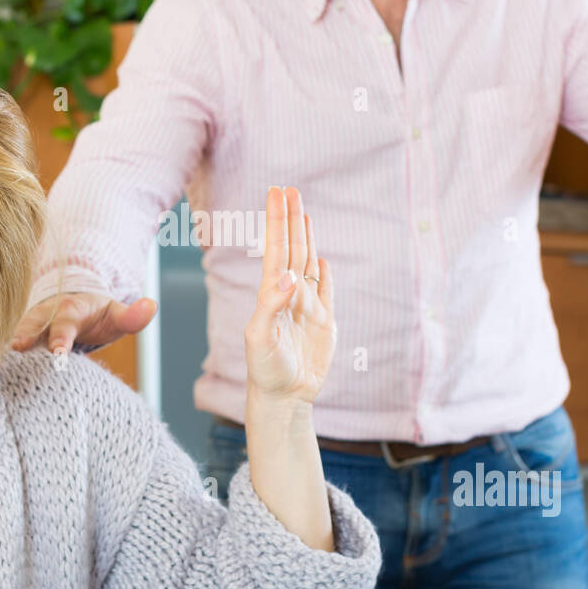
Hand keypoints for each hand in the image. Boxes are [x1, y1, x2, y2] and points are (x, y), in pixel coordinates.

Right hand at [9, 290, 156, 353]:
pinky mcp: (17, 335)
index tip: (58, 355)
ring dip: (0, 344)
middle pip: (32, 324)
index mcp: (70, 309)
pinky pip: (1, 344)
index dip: (61, 338)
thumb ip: (133, 315)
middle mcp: (44, 314)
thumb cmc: (96, 313)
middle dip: (23, 334)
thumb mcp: (116, 313)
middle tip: (14, 350)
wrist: (71, 301)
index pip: (66, 323)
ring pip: (11, 331)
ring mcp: (28, 324)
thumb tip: (152, 305)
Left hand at [243, 185, 334, 406]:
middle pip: (292, 248)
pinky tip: (321, 259)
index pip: (276, 249)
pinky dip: (324, 273)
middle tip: (289, 189)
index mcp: (271, 294)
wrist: (284, 398)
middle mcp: (289, 295)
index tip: (277, 192)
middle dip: (291, 219)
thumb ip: (272, 304)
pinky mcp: (324, 323)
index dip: (277, 220)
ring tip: (303, 213)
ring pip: (307, 264)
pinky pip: (326, 291)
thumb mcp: (261, 338)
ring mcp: (307, 307)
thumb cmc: (266, 370)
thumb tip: (287, 275)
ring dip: (306, 238)